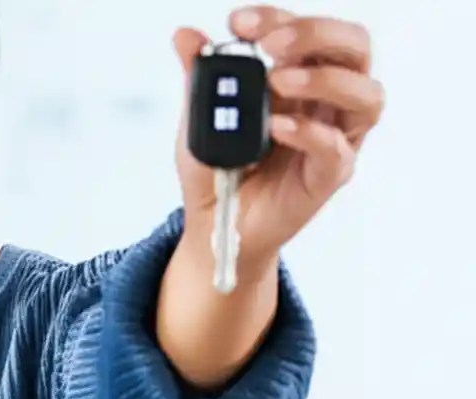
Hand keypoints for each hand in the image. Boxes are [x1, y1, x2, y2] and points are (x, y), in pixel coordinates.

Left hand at [172, 5, 385, 278]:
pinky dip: (309, 133)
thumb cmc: (217, 168)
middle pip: (355, 49)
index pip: (310, 32)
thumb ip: (199, 78)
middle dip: (316, 34)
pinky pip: (336, 149)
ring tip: (278, 81)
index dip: (279, 18)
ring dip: (324, 79)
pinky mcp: (327, 177)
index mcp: (300, 77)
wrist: (213, 225)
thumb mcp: (200, 118)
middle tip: (272, 43)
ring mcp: (333, 139)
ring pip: (366, 95)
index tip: (238, 23)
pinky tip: (277, 127)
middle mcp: (325, 102)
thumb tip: (185, 36)